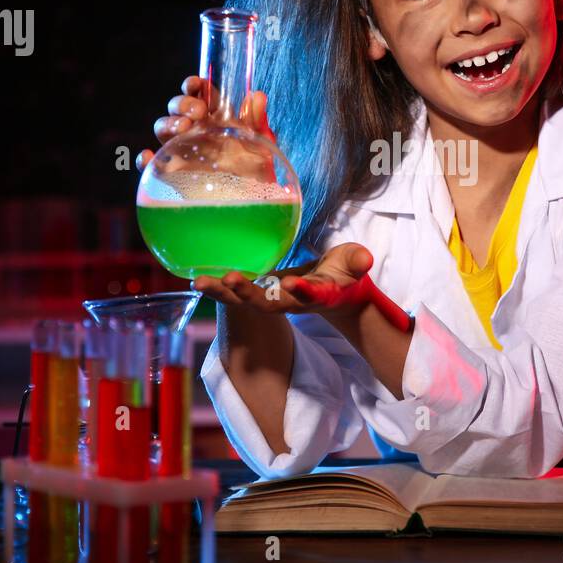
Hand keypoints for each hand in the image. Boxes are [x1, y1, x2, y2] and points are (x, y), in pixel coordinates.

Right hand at [136, 77, 277, 171]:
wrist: (250, 205)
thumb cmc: (257, 172)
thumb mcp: (261, 145)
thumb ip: (257, 121)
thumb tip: (256, 96)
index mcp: (215, 119)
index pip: (199, 94)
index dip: (194, 85)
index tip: (196, 84)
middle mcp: (196, 132)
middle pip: (177, 108)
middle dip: (182, 103)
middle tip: (197, 112)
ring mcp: (181, 151)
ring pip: (162, 129)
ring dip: (167, 123)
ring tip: (183, 128)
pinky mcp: (172, 175)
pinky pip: (151, 166)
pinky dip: (145, 160)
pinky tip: (148, 156)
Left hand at [193, 244, 409, 329]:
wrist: (335, 294)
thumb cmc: (345, 274)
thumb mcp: (355, 265)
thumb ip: (357, 262)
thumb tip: (365, 258)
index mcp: (316, 295)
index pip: (309, 295)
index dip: (301, 291)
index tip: (290, 284)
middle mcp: (291, 302)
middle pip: (266, 303)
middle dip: (246, 294)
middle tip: (227, 279)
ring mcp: (273, 299)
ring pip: (245, 300)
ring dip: (222, 292)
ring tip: (199, 282)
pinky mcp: (261, 292)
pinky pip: (236, 291)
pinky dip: (219, 286)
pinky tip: (197, 277)